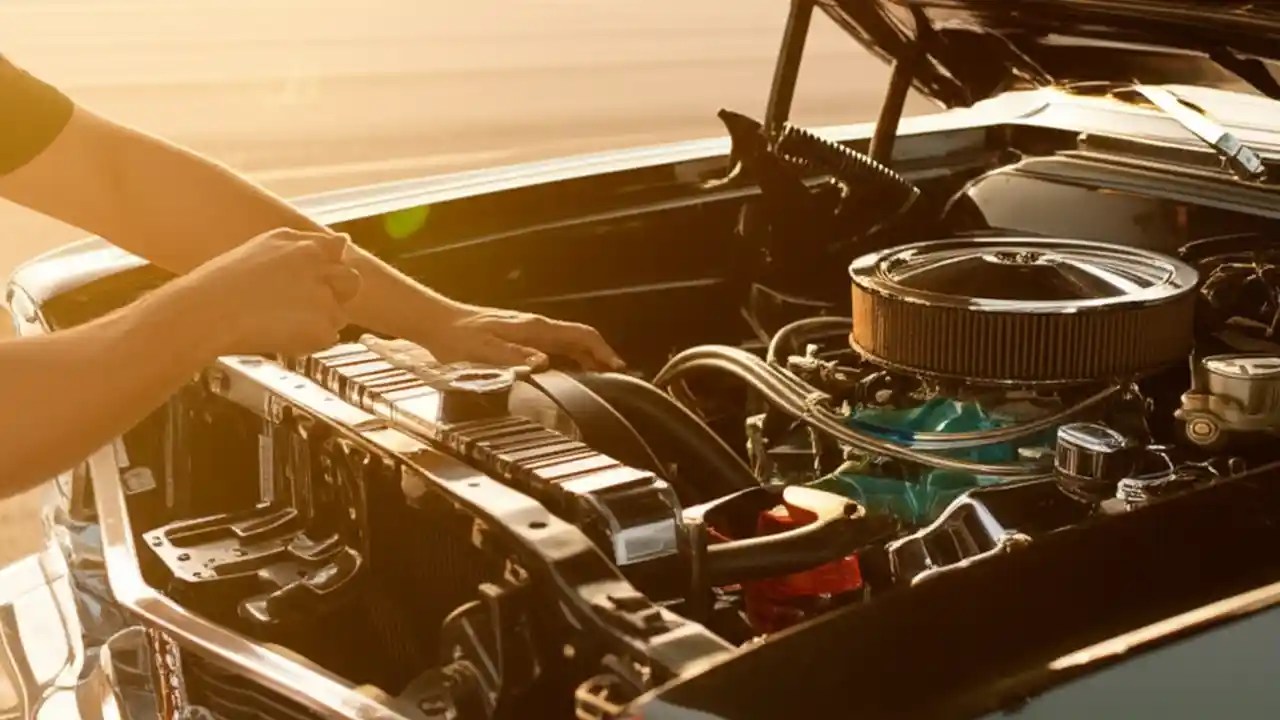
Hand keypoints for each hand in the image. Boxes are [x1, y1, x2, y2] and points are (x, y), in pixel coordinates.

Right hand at [177, 228, 361, 355]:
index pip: (337, 248)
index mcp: (300, 243)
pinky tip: (279, 337)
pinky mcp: (322, 327)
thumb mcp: (263, 249)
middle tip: (303, 307)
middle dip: (339, 294)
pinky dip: (309, 342)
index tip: (312, 279)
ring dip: (320, 321)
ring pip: (339, 314)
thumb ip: (305, 247)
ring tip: (280, 323)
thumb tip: (344, 240)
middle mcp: (317, 265)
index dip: (328, 267)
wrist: (206, 313)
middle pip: (351, 281)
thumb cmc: (222, 285)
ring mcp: (323, 296)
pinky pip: (327, 338)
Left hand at [420, 307, 623, 371]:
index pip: (579, 334)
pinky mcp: (521, 336)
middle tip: (616, 379)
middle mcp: (536, 327)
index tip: (617, 367)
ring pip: (570, 343)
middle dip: (601, 356)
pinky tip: (571, 372)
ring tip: (600, 378)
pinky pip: (556, 346)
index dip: (602, 350)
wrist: (438, 323)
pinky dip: (571, 358)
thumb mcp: (484, 350)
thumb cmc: (457, 337)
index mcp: (533, 328)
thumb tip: (545, 363)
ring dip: (588, 358)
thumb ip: (515, 356)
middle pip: (580, 338)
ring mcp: (529, 330)